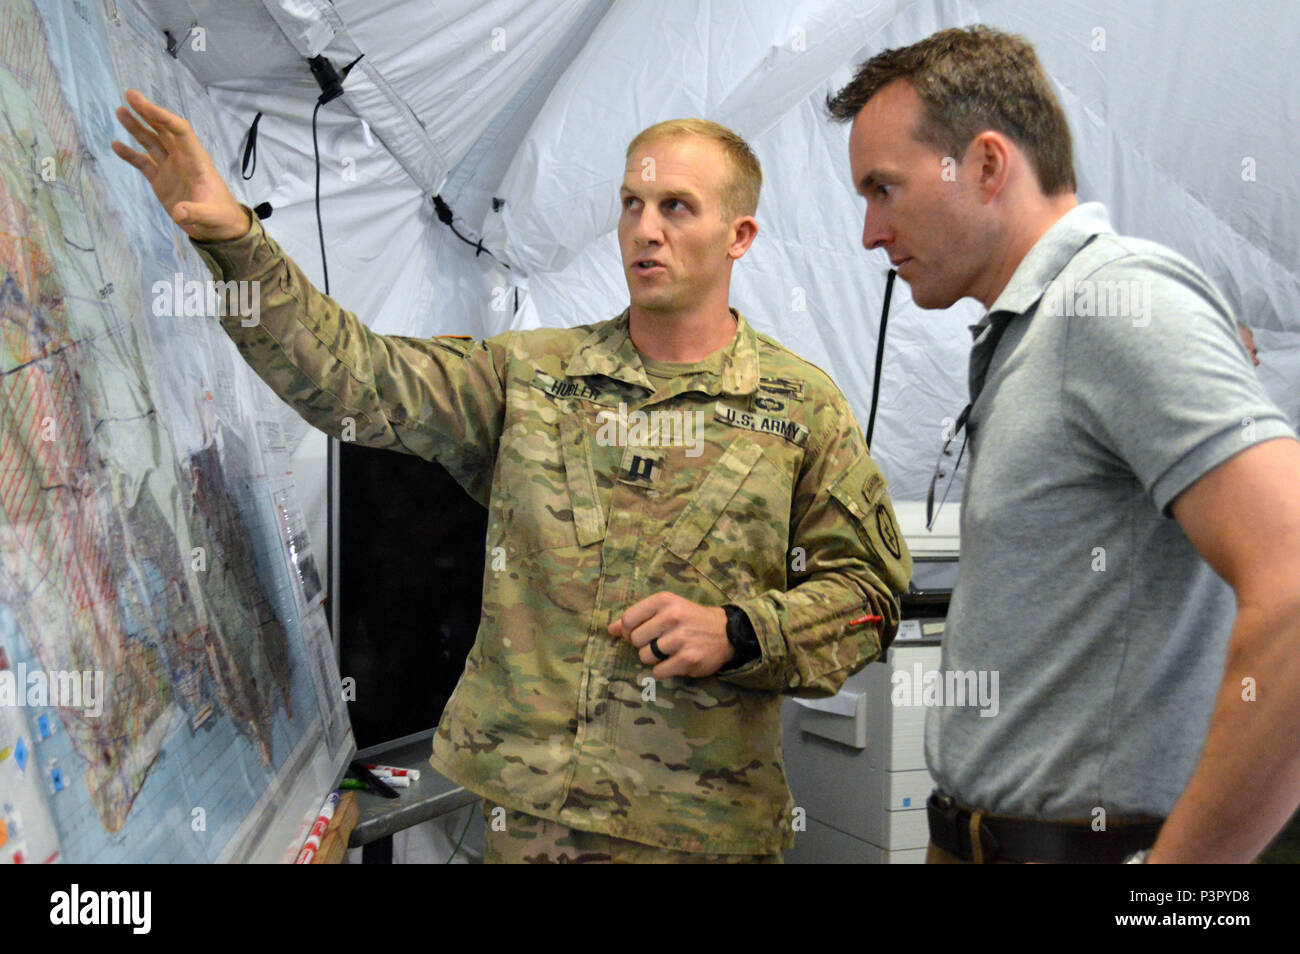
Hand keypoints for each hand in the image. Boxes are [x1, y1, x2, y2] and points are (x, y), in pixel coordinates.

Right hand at [111, 88, 250, 242]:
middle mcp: (183, 159)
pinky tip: (116, 145)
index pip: (181, 132)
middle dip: (148, 112)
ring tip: (120, 111)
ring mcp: (171, 169)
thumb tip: (179, 213)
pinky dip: (130, 154)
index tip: (146, 107)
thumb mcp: (211, 216)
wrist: (219, 229)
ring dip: (136, 127)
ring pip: (152, 142)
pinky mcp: (161, 181)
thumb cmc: (221, 218)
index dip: (164, 118)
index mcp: (197, 161)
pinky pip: (143, 163)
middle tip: (130, 95)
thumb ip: (196, 213)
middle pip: (164, 130)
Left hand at [608, 592, 732, 678]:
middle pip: (635, 640)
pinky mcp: (688, 659)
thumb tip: (610, 630)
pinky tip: (676, 661)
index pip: (628, 619)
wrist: (726, 632)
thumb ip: (638, 617)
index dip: (629, 631)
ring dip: (654, 659)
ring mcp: (680, 639)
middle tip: (658, 642)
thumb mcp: (666, 609)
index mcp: (664, 601)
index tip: (639, 633)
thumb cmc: (690, 619)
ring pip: (645, 657)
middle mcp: (672, 617)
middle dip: (643, 645)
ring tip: (669, 651)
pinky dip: (664, 670)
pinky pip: (658, 672)